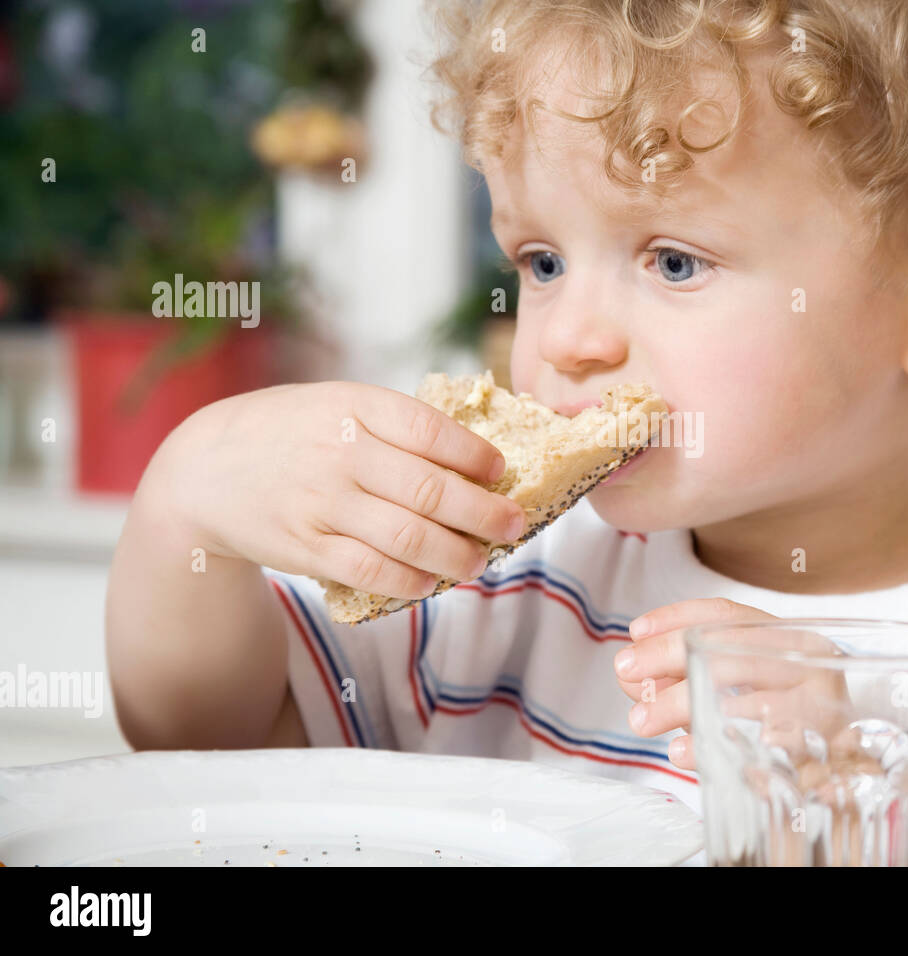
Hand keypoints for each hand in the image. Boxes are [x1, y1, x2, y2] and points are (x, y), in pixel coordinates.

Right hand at [152, 380, 526, 599]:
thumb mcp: (340, 404)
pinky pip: (370, 570)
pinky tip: (431, 582)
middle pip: (431, 490)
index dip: (476, 455)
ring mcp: (323, 502)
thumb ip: (398, 425)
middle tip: (512, 525)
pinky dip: (409, 580)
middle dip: (485, 514)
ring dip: (456, 555)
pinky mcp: (306, 546)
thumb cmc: (294, 434)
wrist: (205, 470)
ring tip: (479, 560)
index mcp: (356, 407)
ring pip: (408, 537)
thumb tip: (478, 458)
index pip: (431, 430)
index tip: (501, 472)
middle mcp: (342, 453)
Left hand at [615, 598, 811, 770]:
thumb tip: (626, 674)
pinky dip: (716, 749)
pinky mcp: (820, 758)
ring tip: (641, 719)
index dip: (678, 617)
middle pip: (733, 650)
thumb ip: (682, 678)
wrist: (848, 773)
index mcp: (790, 639)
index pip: (730, 615)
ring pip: (747, 699)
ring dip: (684, 705)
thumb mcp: (731, 692)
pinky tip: (681, 752)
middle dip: (670, 657)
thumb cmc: (780, 722)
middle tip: (626, 674)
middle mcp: (811, 666)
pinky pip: (758, 752)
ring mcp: (823, 710)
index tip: (635, 631)